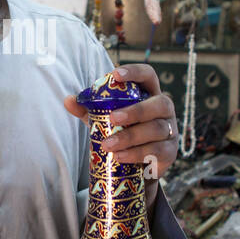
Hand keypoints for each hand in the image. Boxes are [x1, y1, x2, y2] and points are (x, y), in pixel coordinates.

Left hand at [64, 65, 176, 205]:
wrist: (138, 166)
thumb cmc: (122, 133)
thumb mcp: (104, 120)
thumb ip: (88, 110)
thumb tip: (68, 100)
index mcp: (149, 94)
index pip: (148, 75)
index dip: (135, 72)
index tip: (116, 75)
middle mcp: (164, 110)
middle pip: (159, 104)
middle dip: (136, 111)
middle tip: (112, 118)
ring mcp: (171, 131)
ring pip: (156, 129)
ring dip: (131, 137)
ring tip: (108, 145)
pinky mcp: (170, 152)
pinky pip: (158, 150)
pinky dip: (137, 153)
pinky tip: (120, 157)